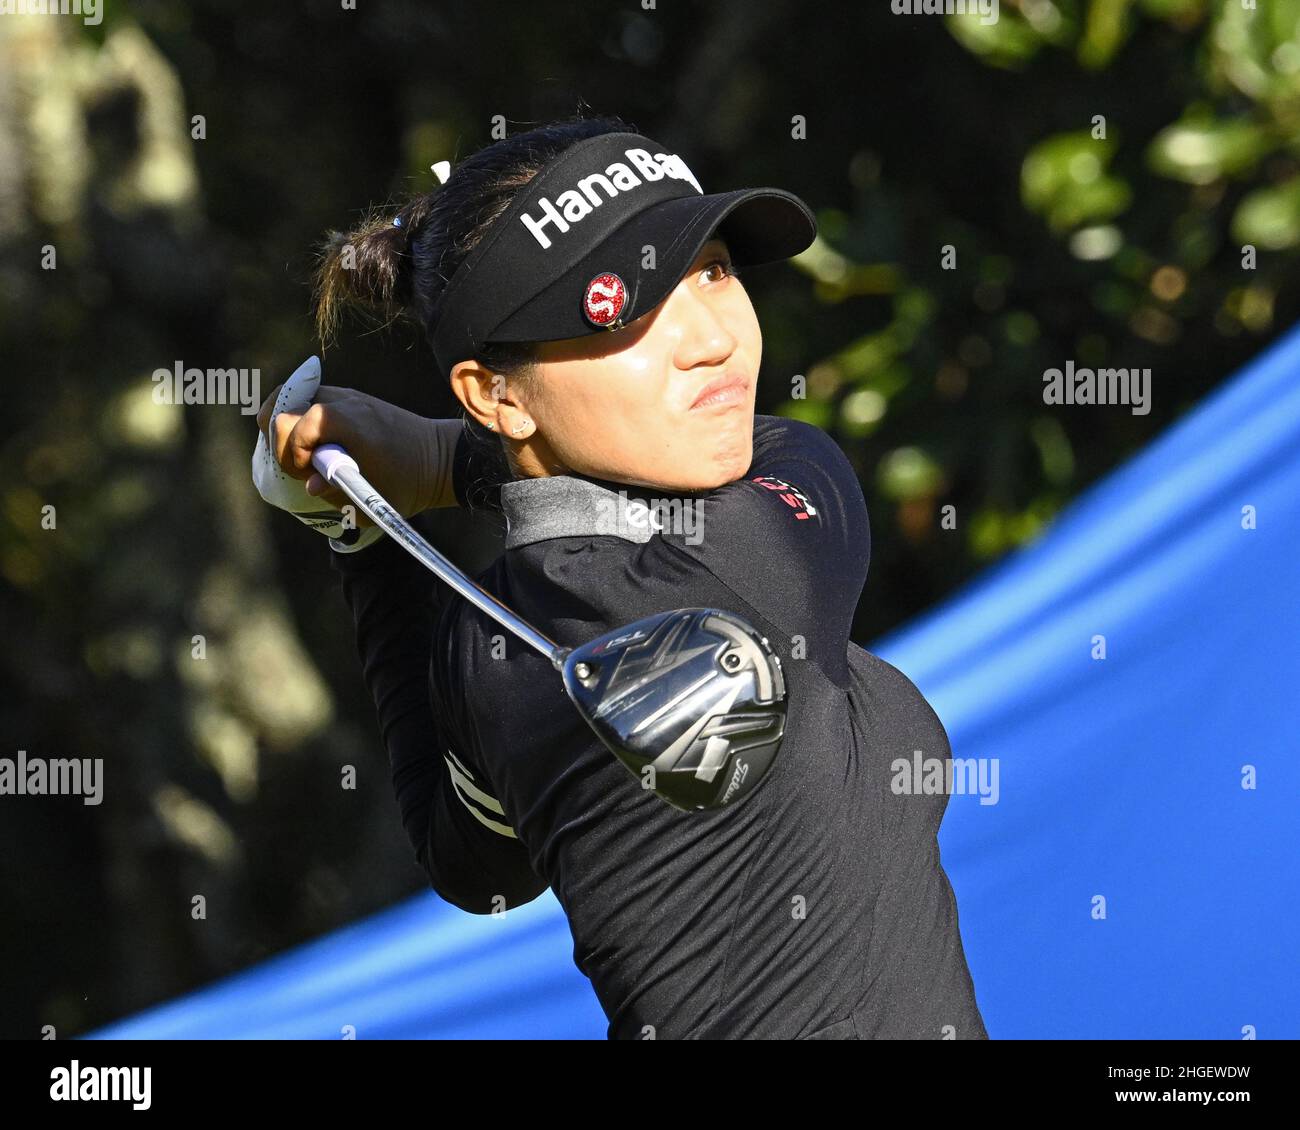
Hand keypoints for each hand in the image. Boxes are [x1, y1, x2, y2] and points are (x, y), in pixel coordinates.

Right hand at [252, 356, 441, 547]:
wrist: (440, 458)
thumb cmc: (408, 484)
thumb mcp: (373, 501)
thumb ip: (337, 495)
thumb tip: (310, 486)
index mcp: (350, 425)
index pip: (295, 425)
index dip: (293, 455)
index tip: (308, 475)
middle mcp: (344, 402)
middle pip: (282, 405)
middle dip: (281, 440)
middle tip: (299, 464)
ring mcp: (345, 395)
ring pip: (290, 397)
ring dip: (285, 426)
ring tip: (298, 452)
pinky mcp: (348, 397)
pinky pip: (307, 398)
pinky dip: (297, 417)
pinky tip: (309, 442)